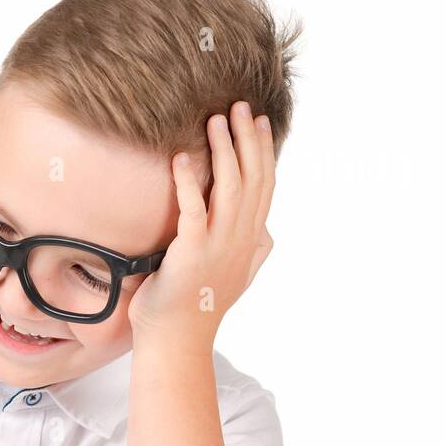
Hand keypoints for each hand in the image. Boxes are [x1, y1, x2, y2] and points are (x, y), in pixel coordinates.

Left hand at [127, 101, 276, 354]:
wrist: (177, 339)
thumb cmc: (198, 307)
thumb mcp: (236, 276)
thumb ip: (254, 252)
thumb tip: (268, 233)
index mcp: (250, 240)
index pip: (264, 185)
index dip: (263, 151)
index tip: (259, 120)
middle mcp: (240, 239)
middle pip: (252, 178)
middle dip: (247, 139)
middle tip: (239, 106)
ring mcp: (218, 246)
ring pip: (229, 188)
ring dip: (224, 151)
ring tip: (216, 119)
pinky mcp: (190, 253)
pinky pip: (193, 210)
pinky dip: (189, 183)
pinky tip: (182, 158)